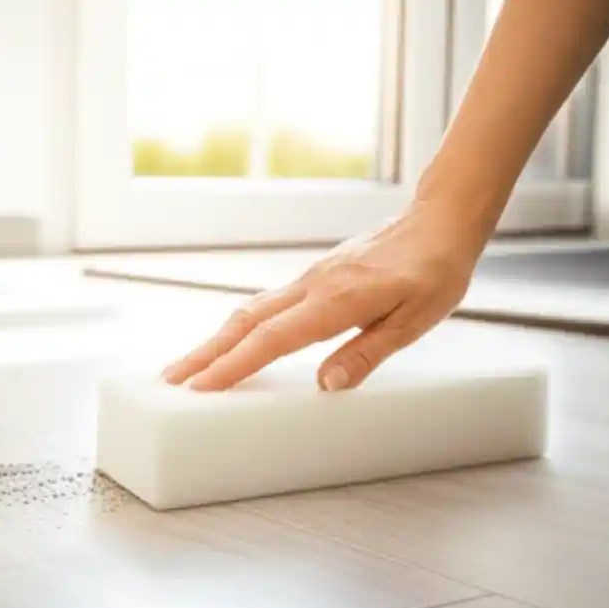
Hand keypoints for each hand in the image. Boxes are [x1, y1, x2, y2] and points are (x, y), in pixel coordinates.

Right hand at [161, 203, 485, 391]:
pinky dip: (239, 328)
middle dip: (204, 354)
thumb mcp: (415, 320)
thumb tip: (326, 385)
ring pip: (249, 312)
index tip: (200, 388)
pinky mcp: (312, 278)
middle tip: (169, 381)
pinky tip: (230, 342)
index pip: (272, 339)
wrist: (439, 219)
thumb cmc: (435, 271)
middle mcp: (312, 287)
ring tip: (188, 368)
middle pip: (244, 323)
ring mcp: (309, 280)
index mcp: (336, 301)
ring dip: (215, 340)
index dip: (233, 365)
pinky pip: (265, 305)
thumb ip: (367, 352)